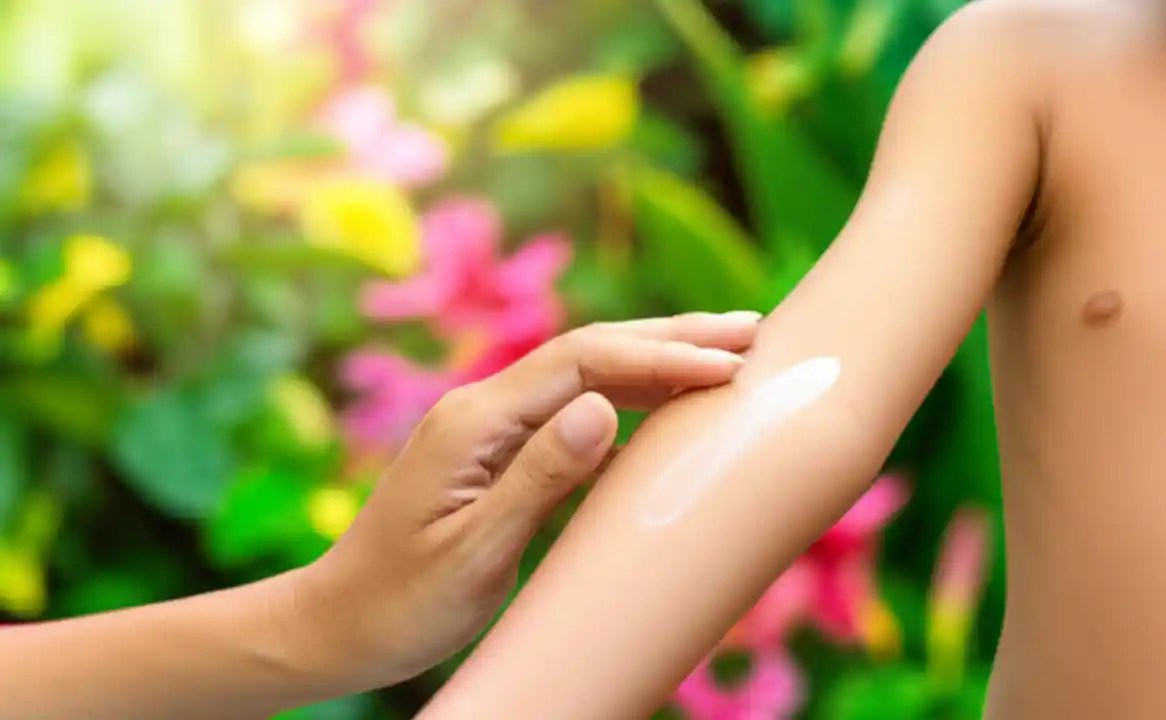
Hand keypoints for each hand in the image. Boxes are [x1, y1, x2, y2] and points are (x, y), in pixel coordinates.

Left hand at [278, 312, 761, 690]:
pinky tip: (667, 408)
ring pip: (585, 375)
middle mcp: (482, 407)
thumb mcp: (475, 552)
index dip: (660, 358)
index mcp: (476, 420)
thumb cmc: (403, 601)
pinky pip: (573, 412)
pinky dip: (629, 403)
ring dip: (655, 361)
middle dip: (671, 337)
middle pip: (590, 350)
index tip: (729, 367)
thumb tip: (604, 409)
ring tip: (725, 354)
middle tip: (750, 328)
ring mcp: (489, 426)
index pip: (584, 363)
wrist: (340, 623)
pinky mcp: (497, 452)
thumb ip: (539, 478)